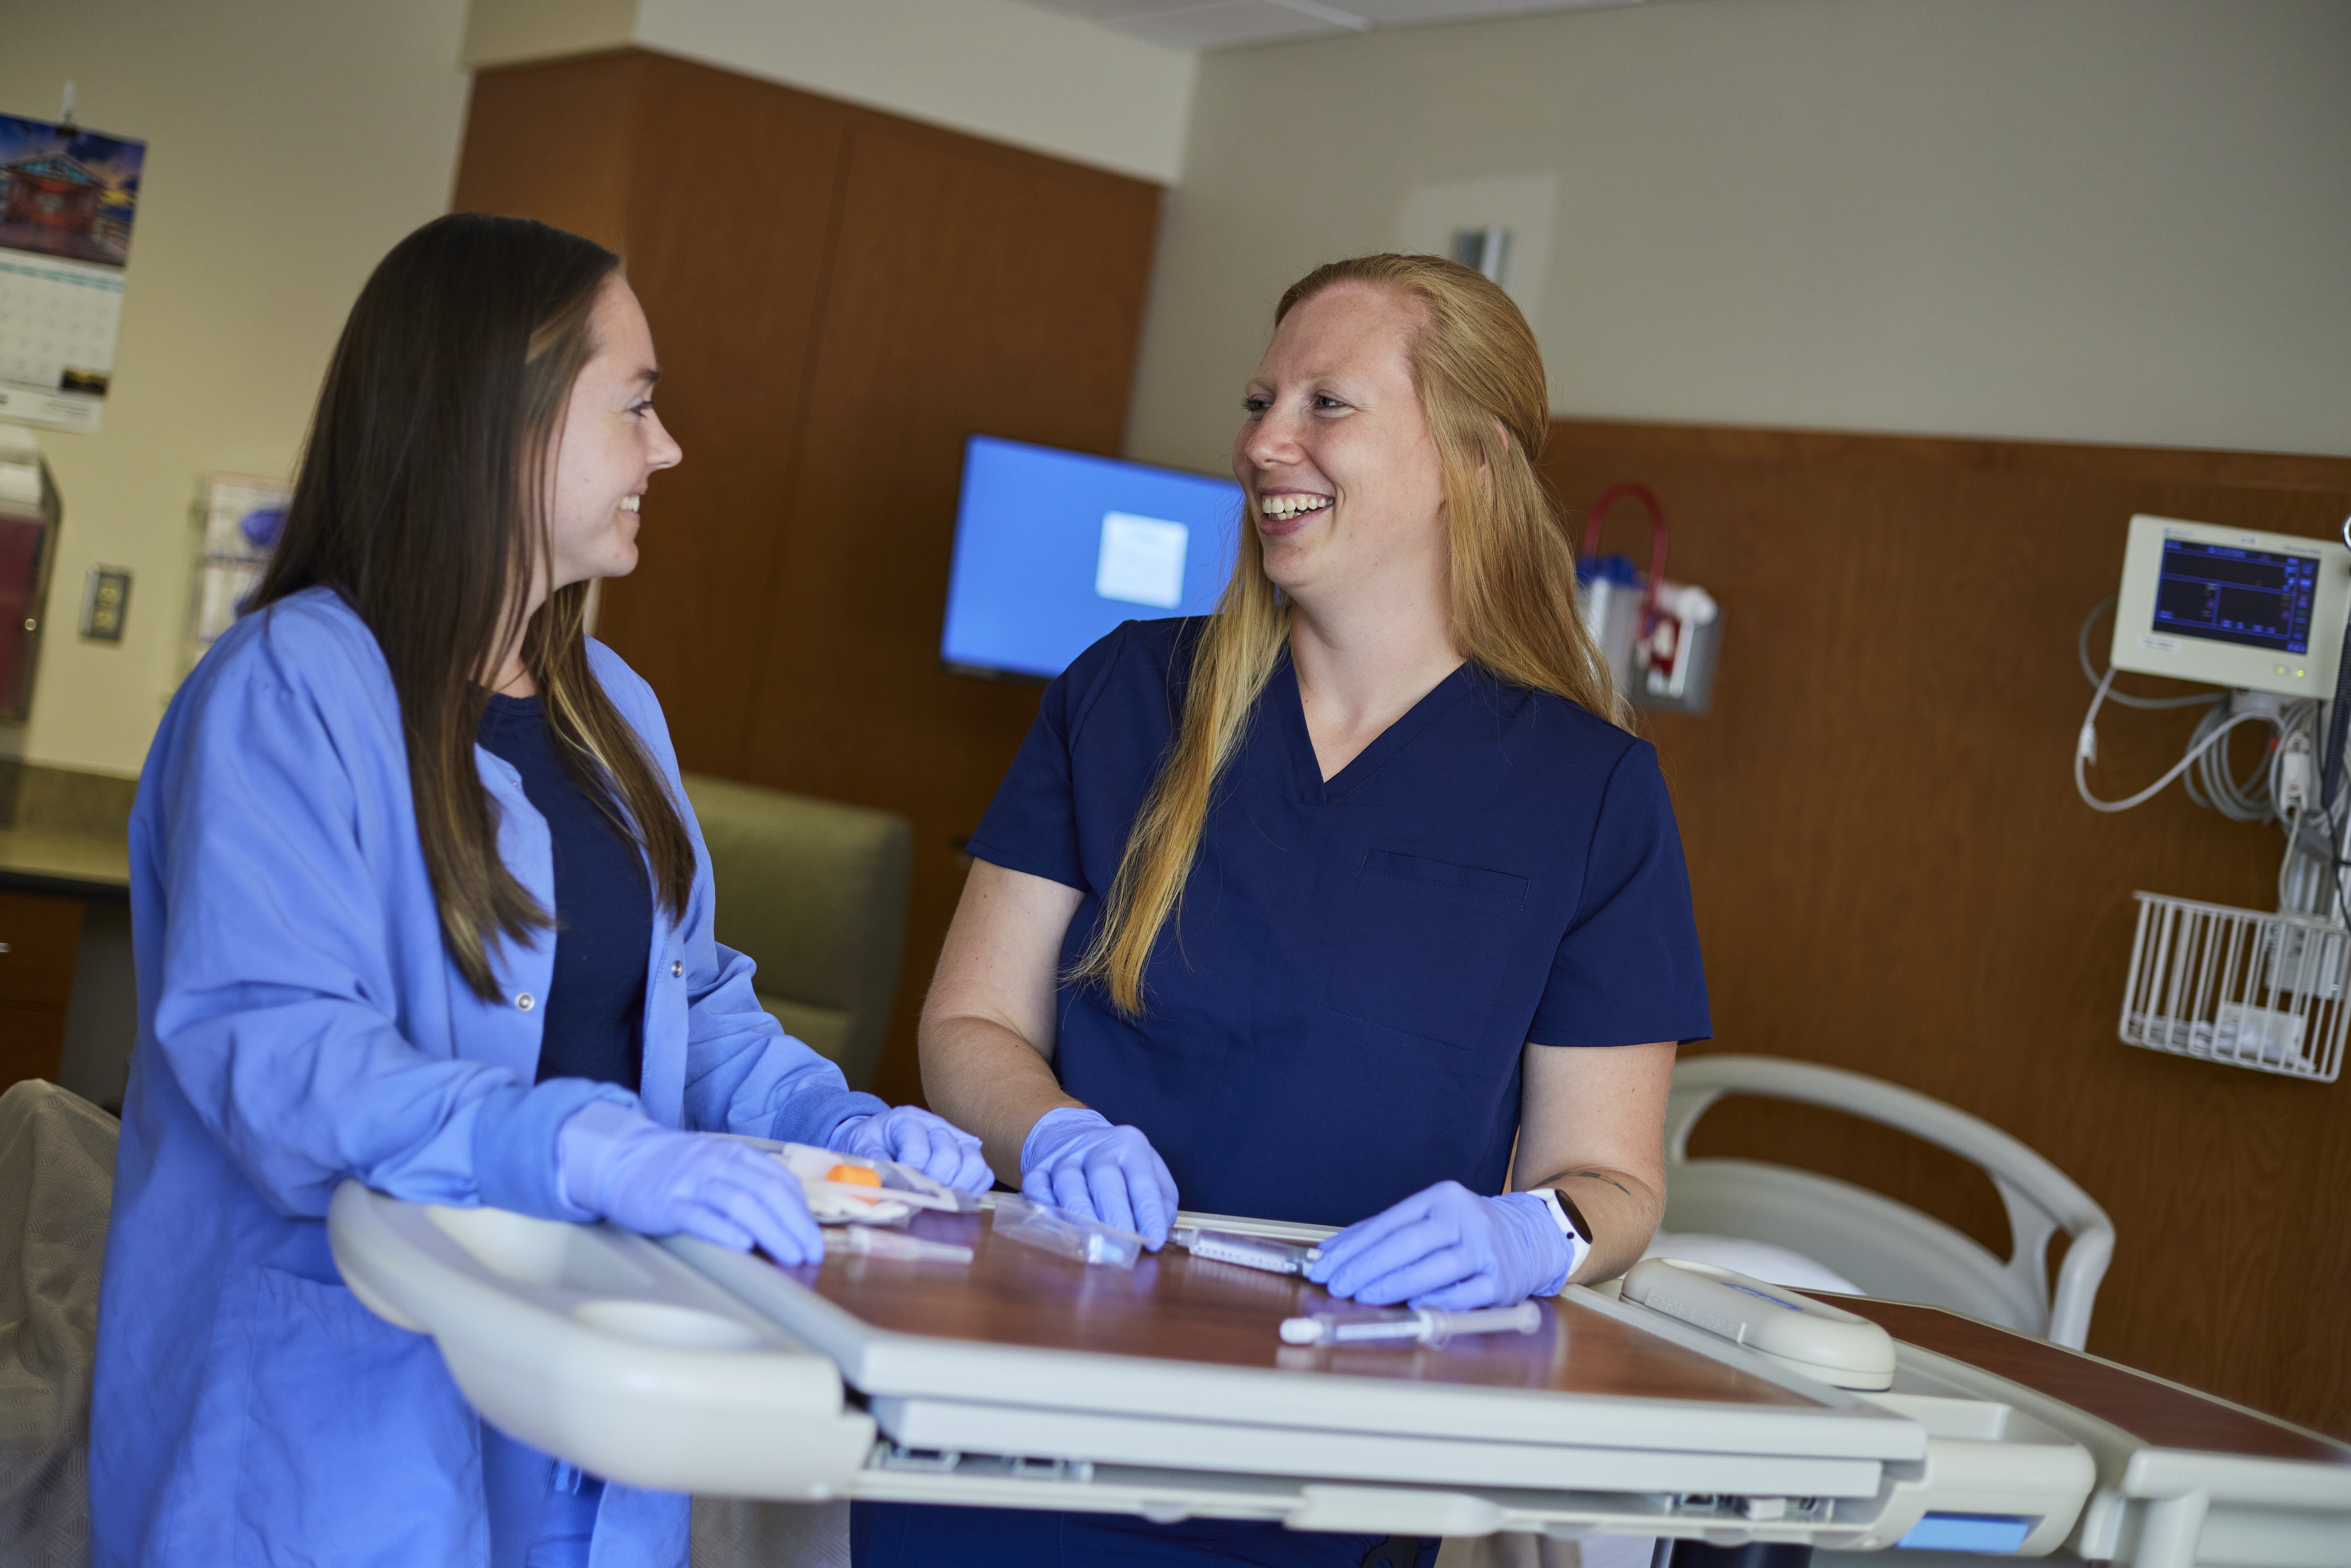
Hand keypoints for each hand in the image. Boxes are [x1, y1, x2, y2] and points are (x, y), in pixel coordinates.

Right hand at [559, 1103, 822, 1262]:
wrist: (623, 1159)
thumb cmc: (680, 1171)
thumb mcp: (719, 1167)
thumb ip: (751, 1183)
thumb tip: (791, 1219)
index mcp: (736, 1154)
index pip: (779, 1182)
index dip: (802, 1213)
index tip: (816, 1240)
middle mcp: (718, 1163)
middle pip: (766, 1192)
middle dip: (794, 1225)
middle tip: (810, 1253)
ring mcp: (692, 1181)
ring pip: (740, 1203)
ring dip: (770, 1231)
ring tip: (790, 1255)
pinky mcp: (668, 1202)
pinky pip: (700, 1216)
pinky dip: (724, 1230)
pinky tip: (744, 1244)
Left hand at [831, 1105, 991, 1192]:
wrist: (880, 1134)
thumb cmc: (872, 1142)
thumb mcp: (861, 1147)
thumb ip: (873, 1164)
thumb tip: (884, 1187)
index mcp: (907, 1120)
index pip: (917, 1151)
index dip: (911, 1175)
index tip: (901, 1189)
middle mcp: (936, 1126)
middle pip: (949, 1157)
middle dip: (934, 1183)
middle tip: (921, 1197)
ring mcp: (956, 1138)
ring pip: (973, 1163)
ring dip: (958, 1187)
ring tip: (941, 1199)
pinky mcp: (968, 1153)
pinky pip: (984, 1173)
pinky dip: (974, 1189)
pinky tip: (955, 1197)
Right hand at [1019, 1107, 1177, 1246]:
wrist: (1074, 1135)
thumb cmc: (1119, 1164)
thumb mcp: (1150, 1170)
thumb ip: (1161, 1199)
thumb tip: (1157, 1229)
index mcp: (1129, 1144)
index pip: (1142, 1179)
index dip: (1148, 1212)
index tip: (1155, 1240)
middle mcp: (1096, 1146)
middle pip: (1104, 1177)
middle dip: (1114, 1214)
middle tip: (1123, 1247)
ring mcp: (1064, 1156)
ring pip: (1069, 1182)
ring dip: (1081, 1215)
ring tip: (1093, 1242)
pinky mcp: (1038, 1168)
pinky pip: (1038, 1187)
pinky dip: (1046, 1208)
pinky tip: (1059, 1228)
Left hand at [1306, 1181, 1569, 1309]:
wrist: (1530, 1238)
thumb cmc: (1465, 1232)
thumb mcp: (1429, 1219)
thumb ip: (1386, 1233)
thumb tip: (1334, 1252)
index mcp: (1441, 1198)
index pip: (1388, 1223)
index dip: (1353, 1247)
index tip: (1326, 1266)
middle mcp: (1465, 1219)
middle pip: (1408, 1243)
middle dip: (1366, 1267)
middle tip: (1337, 1285)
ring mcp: (1485, 1250)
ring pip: (1434, 1269)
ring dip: (1393, 1286)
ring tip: (1363, 1297)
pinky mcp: (1501, 1282)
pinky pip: (1463, 1295)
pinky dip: (1436, 1301)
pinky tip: (1412, 1306)